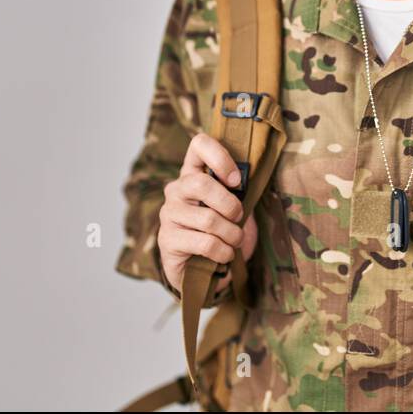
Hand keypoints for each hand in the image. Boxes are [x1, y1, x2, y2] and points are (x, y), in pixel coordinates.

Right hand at [157, 132, 258, 293]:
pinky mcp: (167, 240)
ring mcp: (168, 214)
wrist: (201, 269)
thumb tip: (245, 180)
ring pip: (208, 219)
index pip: (199, 144)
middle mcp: (176, 189)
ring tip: (235, 241)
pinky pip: (205, 243)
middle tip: (239, 218)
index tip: (237, 180)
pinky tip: (225, 255)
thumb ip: (236, 191)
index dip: (220, 157)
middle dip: (230, 205)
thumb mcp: (232, 206)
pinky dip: (224, 251)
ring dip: (232, 234)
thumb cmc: (221, 230)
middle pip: (201, 184)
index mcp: (193, 173)